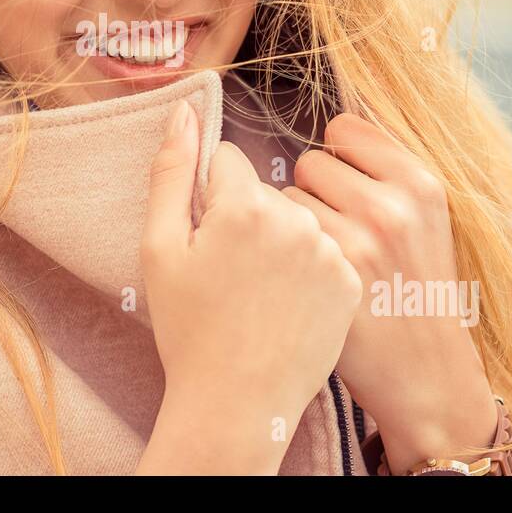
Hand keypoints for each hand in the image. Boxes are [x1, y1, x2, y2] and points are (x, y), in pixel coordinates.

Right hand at [140, 100, 363, 467]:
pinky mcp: (351, 282)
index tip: (208, 240)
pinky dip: (308, 271)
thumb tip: (184, 109)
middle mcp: (297, 220)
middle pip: (267, 192)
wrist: (236, 403)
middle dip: (248, 219)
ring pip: (300, 220)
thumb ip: (171, 170)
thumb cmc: (188, 329)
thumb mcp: (160, 248)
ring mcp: (330, 252)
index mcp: (245, 205)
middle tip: (230, 274)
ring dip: (281, 243)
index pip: (229, 164)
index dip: (211, 200)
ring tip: (260, 294)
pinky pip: (324, 253)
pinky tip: (288, 305)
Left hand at [281, 112, 498, 472]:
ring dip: (292, 222)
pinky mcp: (326, 274)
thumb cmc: (414, 288)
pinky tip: (304, 278)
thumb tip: (331, 129)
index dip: (337, 158)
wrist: (426, 371)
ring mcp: (358, 240)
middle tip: (337, 231)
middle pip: (309, 161)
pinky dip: (280, 252)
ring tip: (323, 256)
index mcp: (420, 182)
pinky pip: (276, 234)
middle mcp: (392, 206)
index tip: (346, 188)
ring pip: (286, 198)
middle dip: (313, 192)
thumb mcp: (424, 219)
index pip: (345, 129)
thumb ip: (384, 172)